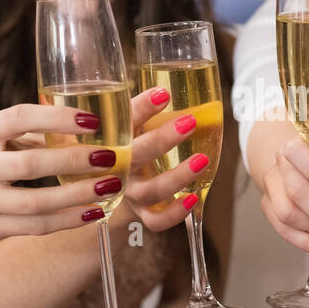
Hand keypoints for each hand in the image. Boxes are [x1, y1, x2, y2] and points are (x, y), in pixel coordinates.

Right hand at [0, 102, 126, 238]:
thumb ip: (31, 132)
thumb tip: (87, 127)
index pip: (19, 119)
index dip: (57, 118)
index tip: (93, 121)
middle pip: (29, 165)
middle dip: (73, 161)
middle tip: (109, 157)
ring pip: (34, 203)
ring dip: (77, 196)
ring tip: (109, 187)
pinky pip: (34, 227)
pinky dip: (68, 220)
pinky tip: (93, 212)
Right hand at [122, 86, 211, 230]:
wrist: (106, 178)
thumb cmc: (128, 140)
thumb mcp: (130, 122)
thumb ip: (148, 108)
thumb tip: (186, 87)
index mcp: (112, 137)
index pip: (124, 119)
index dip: (141, 107)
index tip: (163, 94)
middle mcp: (117, 165)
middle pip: (135, 155)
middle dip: (161, 139)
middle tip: (189, 123)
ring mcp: (128, 191)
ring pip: (150, 190)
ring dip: (177, 176)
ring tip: (202, 160)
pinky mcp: (141, 211)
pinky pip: (155, 220)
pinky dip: (174, 213)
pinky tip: (193, 198)